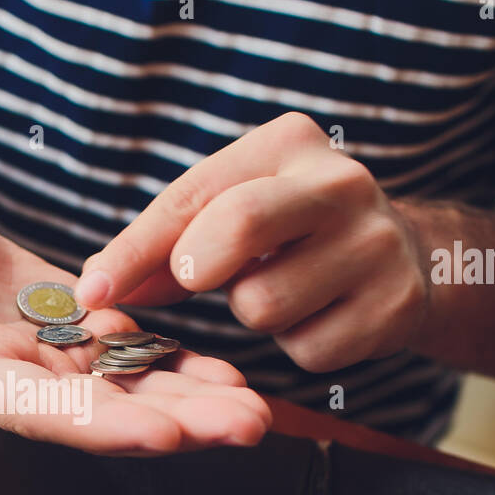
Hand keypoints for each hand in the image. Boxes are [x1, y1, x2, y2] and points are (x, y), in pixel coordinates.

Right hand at [0, 197, 270, 454]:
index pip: (40, 409)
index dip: (98, 424)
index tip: (159, 434)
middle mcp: (26, 385)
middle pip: (106, 415)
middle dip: (174, 426)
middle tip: (243, 428)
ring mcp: (60, 367)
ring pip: (135, 394)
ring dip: (195, 407)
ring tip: (256, 412)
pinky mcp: (86, 340)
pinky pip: (142, 361)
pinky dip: (185, 370)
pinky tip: (232, 377)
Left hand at [76, 112, 430, 372]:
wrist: (402, 255)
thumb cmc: (287, 230)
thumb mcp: (229, 210)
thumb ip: (163, 245)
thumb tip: (94, 290)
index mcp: (287, 143)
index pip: (192, 197)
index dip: (133, 251)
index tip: (92, 293)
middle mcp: (340, 182)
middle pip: (239, 227)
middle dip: (199, 268)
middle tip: (200, 279)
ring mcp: (377, 243)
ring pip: (264, 306)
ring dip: (253, 314)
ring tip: (280, 289)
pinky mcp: (396, 305)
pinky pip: (307, 351)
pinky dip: (296, 346)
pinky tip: (319, 314)